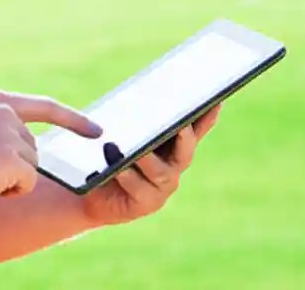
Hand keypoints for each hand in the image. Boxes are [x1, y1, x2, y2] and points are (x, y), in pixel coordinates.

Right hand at [0, 90, 101, 215]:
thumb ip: (0, 130)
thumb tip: (32, 148)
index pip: (45, 107)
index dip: (74, 120)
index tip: (97, 131)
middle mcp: (6, 112)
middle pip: (34, 148)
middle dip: (14, 167)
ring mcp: (10, 134)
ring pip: (32, 167)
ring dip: (10, 180)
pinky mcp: (13, 159)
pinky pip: (28, 184)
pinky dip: (11, 192)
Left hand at [80, 104, 221, 226]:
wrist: (89, 189)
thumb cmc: (106, 153)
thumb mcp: (119, 130)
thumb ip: (127, 118)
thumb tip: (131, 104)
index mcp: (172, 142)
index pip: (195, 127)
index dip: (207, 116)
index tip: (215, 101)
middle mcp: (173, 164)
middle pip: (186, 150)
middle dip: (184, 137)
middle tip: (180, 126)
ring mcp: (163, 186)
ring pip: (162, 172)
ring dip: (147, 158)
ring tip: (133, 148)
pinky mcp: (147, 203)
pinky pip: (141, 190)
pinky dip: (130, 177)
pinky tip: (119, 168)